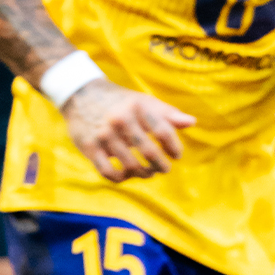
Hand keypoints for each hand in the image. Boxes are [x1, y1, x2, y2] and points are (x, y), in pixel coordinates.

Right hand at [62, 79, 195, 181]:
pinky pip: (107, 171)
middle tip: (165, 169)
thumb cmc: (123, 103)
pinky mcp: (89, 147)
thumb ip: (168, 114)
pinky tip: (126, 175)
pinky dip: (120, 178)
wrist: (82, 95)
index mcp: (138, 108)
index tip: (176, 155)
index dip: (174, 147)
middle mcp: (121, 121)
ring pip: (130, 165)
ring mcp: (104, 135)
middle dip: (161, 165)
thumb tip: (192, 122)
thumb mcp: (145, 102)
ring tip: (149, 173)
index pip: (164, 132)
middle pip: (149, 151)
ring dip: (144, 174)